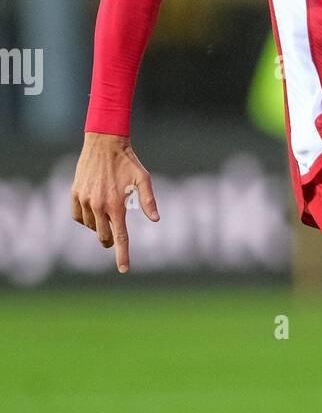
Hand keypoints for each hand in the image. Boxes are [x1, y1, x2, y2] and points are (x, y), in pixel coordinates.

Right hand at [71, 133, 158, 273]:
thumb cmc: (127, 161)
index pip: (120, 237)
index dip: (122, 255)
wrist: (104, 143)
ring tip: (107, 212)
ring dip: (98, 226)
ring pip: (90, 226)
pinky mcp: (75, 194)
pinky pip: (77, 216)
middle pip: (103, 236)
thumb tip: (156, 219)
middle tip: (115, 235)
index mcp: (117, 205)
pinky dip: (84, 219)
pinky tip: (92, 212)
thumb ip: (148, 200)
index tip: (124, 270)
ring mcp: (84, 200)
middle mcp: (98, 205)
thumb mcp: (144, 179)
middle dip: (110, 240)